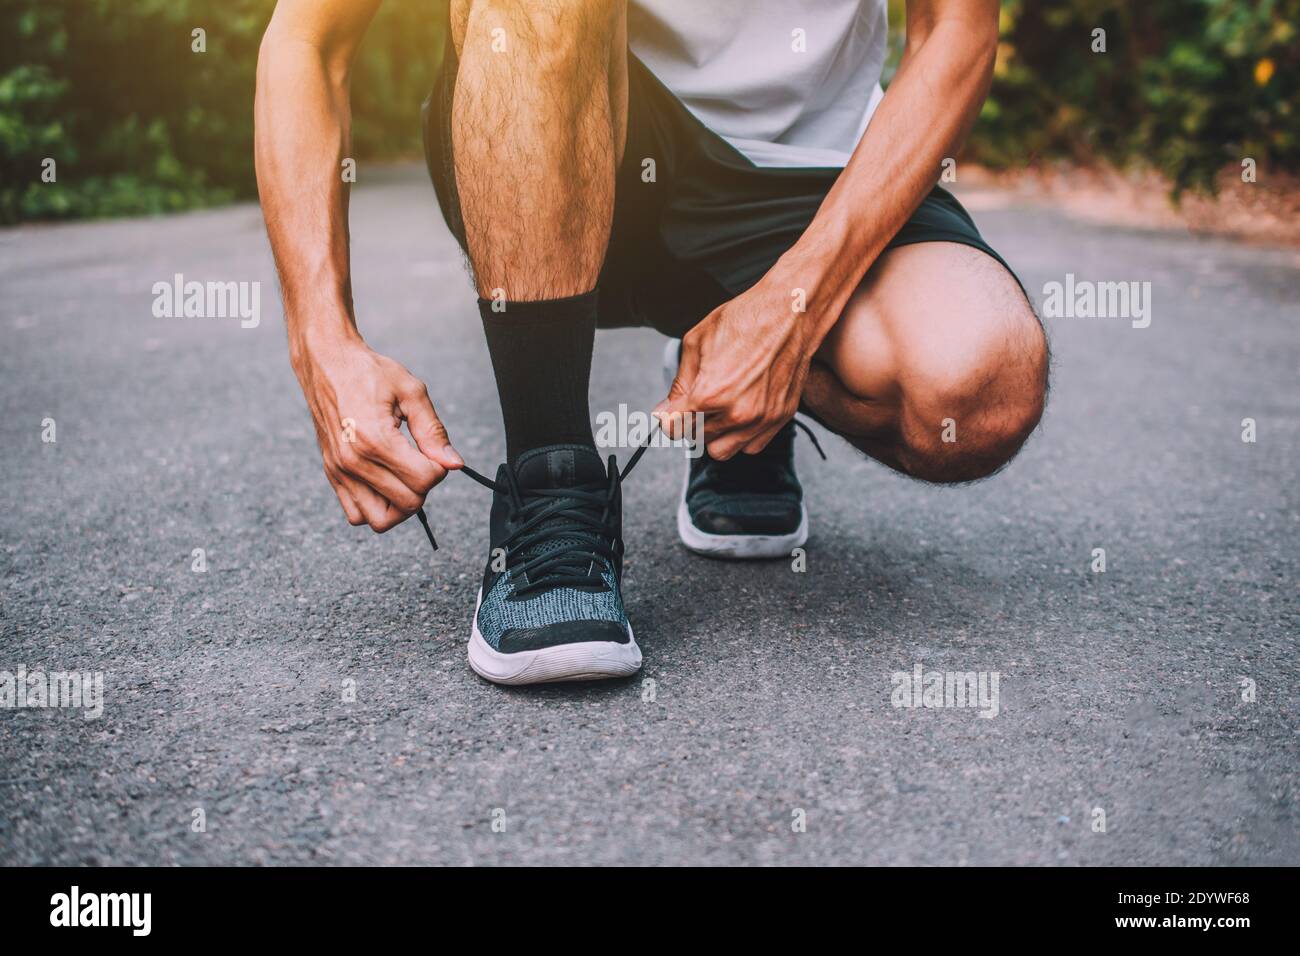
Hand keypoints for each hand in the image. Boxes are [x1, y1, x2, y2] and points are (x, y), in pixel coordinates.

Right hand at [291, 332, 461, 531]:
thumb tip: (454, 464)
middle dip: (423, 486)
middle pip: (407, 504)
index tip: (433, 452)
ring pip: (380, 520)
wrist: (326, 363)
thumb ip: (433, 431)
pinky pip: (356, 514)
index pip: (423, 481)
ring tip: (404, 477)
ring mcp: (339, 471)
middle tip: (421, 461)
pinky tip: (385, 482)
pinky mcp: (331, 474)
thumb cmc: (369, 373)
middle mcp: (353, 461)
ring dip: (400, 505)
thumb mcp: (411, 392)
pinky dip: (375, 506)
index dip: (439, 470)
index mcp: (375, 439)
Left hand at [655, 277, 816, 459]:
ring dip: (714, 435)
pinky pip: (751, 446)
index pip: (673, 429)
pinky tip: (739, 411)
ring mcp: (762, 419)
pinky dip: (741, 436)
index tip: (670, 410)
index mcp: (711, 394)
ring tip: (718, 408)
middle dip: (691, 423)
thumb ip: (679, 384)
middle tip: (697, 401)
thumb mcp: (697, 343)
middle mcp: (737, 413)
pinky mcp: (780, 419)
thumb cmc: (744, 320)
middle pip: (696, 440)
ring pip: (722, 451)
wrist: (792, 312)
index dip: (667, 418)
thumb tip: (664, 412)